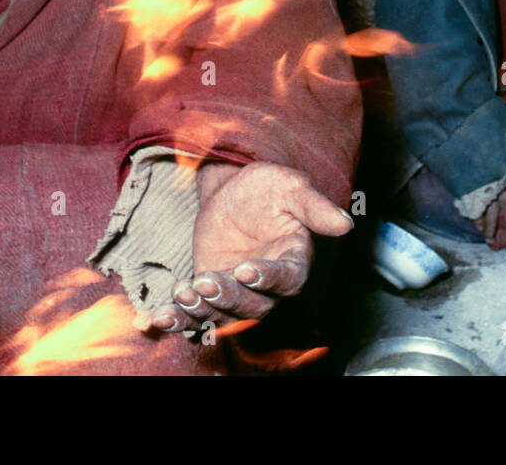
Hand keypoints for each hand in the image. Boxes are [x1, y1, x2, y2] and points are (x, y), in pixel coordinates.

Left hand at [144, 161, 352, 333]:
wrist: (232, 190)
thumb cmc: (268, 188)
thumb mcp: (290, 188)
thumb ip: (314, 208)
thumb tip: (346, 224)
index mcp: (294, 260)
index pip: (287, 279)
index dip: (268, 278)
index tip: (246, 269)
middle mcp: (268, 285)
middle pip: (253, 304)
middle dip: (229, 297)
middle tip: (207, 281)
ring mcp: (238, 292)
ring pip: (224, 313)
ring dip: (202, 310)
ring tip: (184, 293)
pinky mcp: (210, 293)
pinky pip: (196, 312)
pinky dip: (178, 319)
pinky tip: (159, 318)